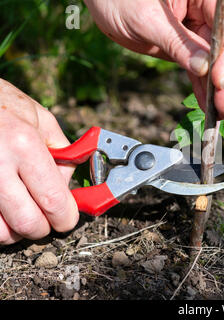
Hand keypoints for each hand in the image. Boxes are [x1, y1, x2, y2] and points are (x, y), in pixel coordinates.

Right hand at [0, 79, 78, 244]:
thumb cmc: (1, 104)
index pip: (53, 199)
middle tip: (48, 219)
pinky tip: (4, 211)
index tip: (68, 218)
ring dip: (17, 231)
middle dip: (44, 227)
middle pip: (28, 223)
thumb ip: (63, 154)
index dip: (66, 217)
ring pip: (2, 232)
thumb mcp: (41, 118)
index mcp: (23, 145)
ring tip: (22, 212)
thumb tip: (71, 187)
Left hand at [84, 0, 223, 119]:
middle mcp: (205, 12)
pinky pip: (199, 70)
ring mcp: (197, 31)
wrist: (102, 1)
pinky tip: (207, 106)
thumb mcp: (147, 20)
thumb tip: (204, 68)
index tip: (219, 79)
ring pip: (215, 63)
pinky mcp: (187, 48)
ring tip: (222, 113)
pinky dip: (203, 88)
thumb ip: (177, 43)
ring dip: (218, 90)